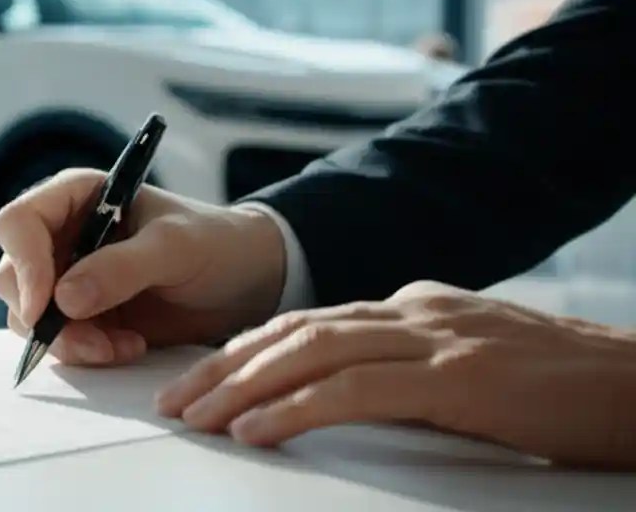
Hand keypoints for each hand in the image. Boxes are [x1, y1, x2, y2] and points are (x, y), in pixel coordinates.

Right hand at [0, 169, 287, 365]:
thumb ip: (121, 268)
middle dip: (43, 316)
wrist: (245, 280)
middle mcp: (61, 234)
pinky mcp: (80, 314)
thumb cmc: (214, 244)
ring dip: (68, 340)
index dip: (23, 264)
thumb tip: (64, 298)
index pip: (18, 223)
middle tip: (91, 343)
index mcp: (76, 197)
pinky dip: (85, 352)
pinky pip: (57, 339)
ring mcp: (66, 276)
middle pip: (12, 275)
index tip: (44, 307)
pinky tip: (128, 346)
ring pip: (28, 314)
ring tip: (121, 346)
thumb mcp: (174, 248)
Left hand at [156, 281, 635, 468]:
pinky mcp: (457, 376)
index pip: (308, 322)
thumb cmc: (563, 385)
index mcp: (413, 306)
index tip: (201, 380)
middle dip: (223, 366)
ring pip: (311, 351)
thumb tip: (350, 386)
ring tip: (195, 417)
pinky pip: (355, 389)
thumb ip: (412, 364)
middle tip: (173, 399)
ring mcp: (434, 337)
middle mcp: (413, 310)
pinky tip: (256, 428)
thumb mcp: (472, 364)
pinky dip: (295, 407)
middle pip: (292, 330)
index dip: (246, 350)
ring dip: (242, 386)